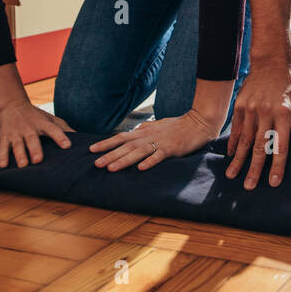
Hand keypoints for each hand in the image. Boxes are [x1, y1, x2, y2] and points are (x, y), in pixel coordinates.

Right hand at [0, 100, 71, 168]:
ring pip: (17, 144)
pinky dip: (2, 156)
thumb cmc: (36, 116)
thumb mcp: (50, 119)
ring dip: (20, 154)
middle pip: (32, 139)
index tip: (67, 146)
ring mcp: (16, 133)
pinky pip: (3, 147)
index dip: (60, 137)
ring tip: (23, 165)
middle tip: (38, 160)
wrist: (12, 105)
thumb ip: (64, 129)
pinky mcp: (5, 137)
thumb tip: (81, 138)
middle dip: (35, 149)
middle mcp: (29, 128)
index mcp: (42, 123)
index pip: (53, 130)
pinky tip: (3, 166)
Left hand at [88, 109, 220, 170]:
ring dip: (124, 161)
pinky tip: (140, 169)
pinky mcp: (172, 148)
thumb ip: (146, 129)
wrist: (199, 122)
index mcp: (144, 132)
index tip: (92, 150)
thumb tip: (134, 131)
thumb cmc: (179, 125)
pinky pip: (159, 156)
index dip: (106, 143)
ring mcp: (160, 142)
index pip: (121, 138)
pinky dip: (149, 162)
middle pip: (125, 147)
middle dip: (110, 155)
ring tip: (111, 169)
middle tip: (96, 164)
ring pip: (138, 153)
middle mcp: (149, 136)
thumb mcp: (158, 125)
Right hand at [225, 61, 290, 189]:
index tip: (273, 183)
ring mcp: (250, 109)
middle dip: (254, 169)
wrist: (270, 63)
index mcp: (284, 113)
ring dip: (238, 160)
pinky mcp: (240, 106)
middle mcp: (266, 112)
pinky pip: (236, 129)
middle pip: (259, 147)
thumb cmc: (288, 86)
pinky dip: (232, 144)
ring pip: (244, 140)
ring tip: (233, 176)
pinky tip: (230, 156)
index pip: (281, 146)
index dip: (277, 166)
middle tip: (249, 187)